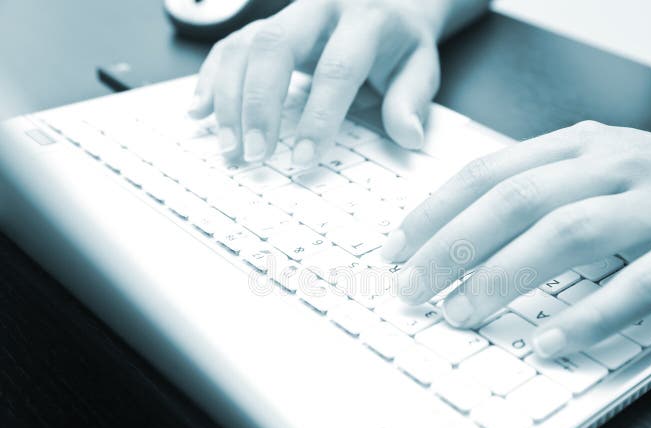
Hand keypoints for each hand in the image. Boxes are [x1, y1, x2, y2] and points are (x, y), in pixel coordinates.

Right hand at [188, 0, 445, 163]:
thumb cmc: (400, 41)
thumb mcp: (419, 67)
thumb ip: (411, 101)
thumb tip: (408, 137)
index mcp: (364, 20)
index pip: (336, 69)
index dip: (318, 117)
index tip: (303, 159)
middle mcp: (319, 8)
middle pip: (275, 46)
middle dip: (259, 103)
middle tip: (253, 153)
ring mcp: (287, 12)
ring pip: (244, 44)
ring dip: (228, 97)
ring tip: (227, 146)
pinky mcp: (265, 23)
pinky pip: (229, 45)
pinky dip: (210, 79)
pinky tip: (200, 112)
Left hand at [383, 121, 650, 357]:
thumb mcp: (604, 165)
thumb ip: (544, 187)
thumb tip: (466, 230)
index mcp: (581, 147)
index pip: (490, 173)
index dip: (436, 212)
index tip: (396, 249)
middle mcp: (612, 166)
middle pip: (515, 202)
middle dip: (452, 248)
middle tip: (412, 290)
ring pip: (566, 235)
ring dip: (505, 278)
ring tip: (463, 314)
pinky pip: (636, 284)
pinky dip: (588, 316)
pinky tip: (550, 342)